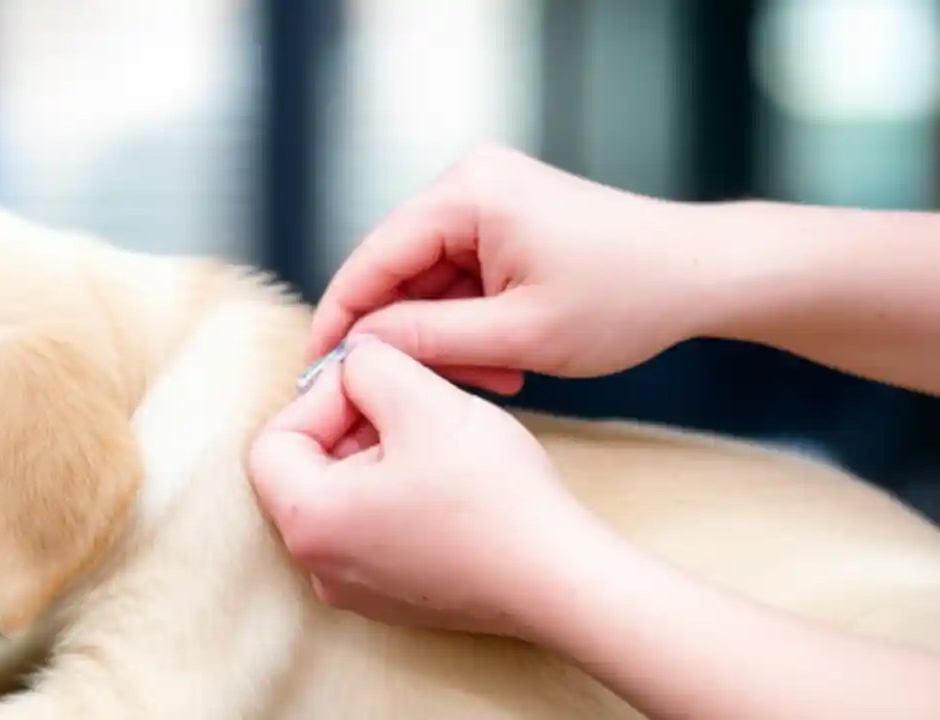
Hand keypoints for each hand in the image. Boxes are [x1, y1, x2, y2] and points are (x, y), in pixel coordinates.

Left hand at [248, 337, 604, 638]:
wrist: (563, 579)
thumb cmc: (493, 496)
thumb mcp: (422, 400)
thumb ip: (368, 365)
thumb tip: (351, 361)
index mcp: (308, 522)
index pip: (274, 440)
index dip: (320, 397)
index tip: (375, 383)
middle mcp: (319, 566)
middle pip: (306, 469)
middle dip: (351, 422)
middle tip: (409, 400)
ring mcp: (358, 588)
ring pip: (344, 496)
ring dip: (378, 452)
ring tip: (435, 433)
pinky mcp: (398, 596)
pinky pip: (375, 529)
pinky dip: (399, 491)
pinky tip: (449, 474)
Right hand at [308, 144, 709, 391]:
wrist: (703, 275)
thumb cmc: (626, 297)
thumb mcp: (517, 334)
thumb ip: (428, 340)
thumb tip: (358, 347)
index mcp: (469, 193)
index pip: (374, 258)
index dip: (342, 317)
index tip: (317, 368)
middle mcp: (471, 184)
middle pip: (401, 270)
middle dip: (411, 335)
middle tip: (424, 389)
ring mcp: (491, 201)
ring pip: (433, 282)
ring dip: (449, 337)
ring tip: (494, 377)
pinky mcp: (507, 222)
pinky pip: (464, 278)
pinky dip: (474, 324)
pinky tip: (503, 359)